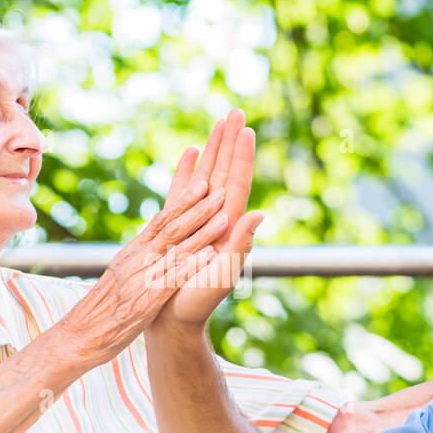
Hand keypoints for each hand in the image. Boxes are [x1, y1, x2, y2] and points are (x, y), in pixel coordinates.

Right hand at [60, 174, 228, 364]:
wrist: (81, 334)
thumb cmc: (101, 308)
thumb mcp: (118, 274)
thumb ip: (136, 258)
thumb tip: (150, 243)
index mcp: (132, 252)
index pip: (160, 220)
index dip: (182, 201)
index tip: (202, 185)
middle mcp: (138, 259)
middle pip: (172, 228)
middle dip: (198, 209)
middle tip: (221, 191)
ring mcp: (143, 278)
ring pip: (176, 250)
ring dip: (203, 232)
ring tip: (225, 218)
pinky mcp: (148, 300)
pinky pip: (173, 278)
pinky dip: (192, 265)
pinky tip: (210, 255)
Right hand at [157, 109, 262, 327]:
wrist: (172, 321)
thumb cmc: (197, 303)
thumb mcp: (223, 274)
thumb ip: (240, 245)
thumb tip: (259, 214)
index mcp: (228, 228)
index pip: (238, 184)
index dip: (242, 157)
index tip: (247, 129)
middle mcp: (216, 220)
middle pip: (225, 172)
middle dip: (229, 142)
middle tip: (236, 111)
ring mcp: (197, 221)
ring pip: (206, 176)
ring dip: (213, 150)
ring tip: (217, 123)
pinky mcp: (178, 226)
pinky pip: (183, 190)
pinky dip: (188, 170)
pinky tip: (191, 152)